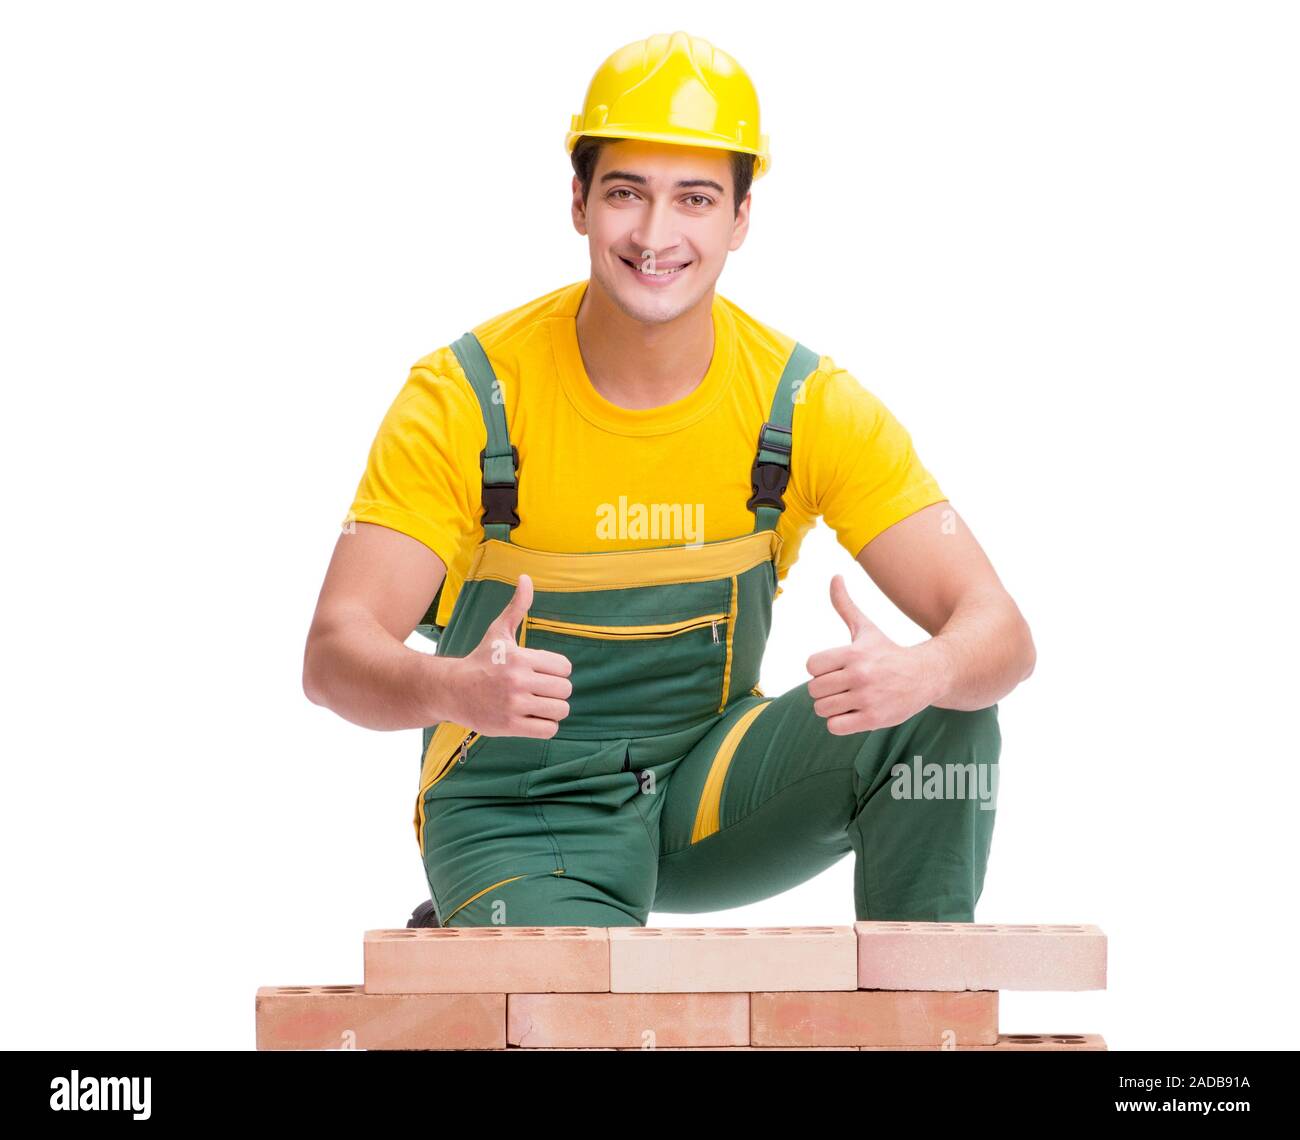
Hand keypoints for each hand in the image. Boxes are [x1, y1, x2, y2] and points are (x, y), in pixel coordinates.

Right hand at [448, 573, 571, 737]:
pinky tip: (533, 718)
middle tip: (540, 690)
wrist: (452, 690)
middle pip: (565, 689)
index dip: (558, 670)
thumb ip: (517, 607)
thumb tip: (526, 577)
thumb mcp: (498, 633)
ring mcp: (514, 705)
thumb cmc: (480, 660)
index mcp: (519, 657)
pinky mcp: (510, 726)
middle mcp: (517, 681)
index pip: (565, 667)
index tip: (542, 672)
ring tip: (538, 704)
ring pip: (560, 710)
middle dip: (556, 691)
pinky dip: (546, 726)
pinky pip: (549, 730)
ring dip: (553, 709)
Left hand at [805, 574, 934, 732]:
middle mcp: (860, 675)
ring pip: (822, 709)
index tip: (835, 668)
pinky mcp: (873, 719)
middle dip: (825, 689)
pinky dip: (840, 723)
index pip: (812, 665)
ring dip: (831, 707)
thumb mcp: (867, 628)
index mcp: (854, 653)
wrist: (927, 675)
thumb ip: (845, 605)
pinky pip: (835, 727)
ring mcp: (866, 699)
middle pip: (814, 689)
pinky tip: (854, 714)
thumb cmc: (890, 652)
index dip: (820, 669)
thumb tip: (835, 577)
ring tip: (849, 700)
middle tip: (842, 687)